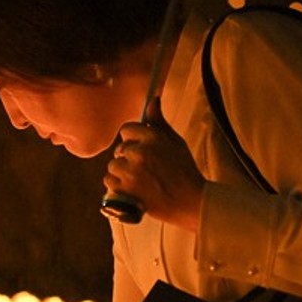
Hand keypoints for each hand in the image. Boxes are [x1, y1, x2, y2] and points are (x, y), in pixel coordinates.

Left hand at [104, 97, 205, 231]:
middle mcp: (140, 153)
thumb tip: (152, 100)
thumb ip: (159, 122)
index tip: (138, 148)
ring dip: (121, 173)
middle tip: (144, 169)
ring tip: (138, 181)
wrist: (191, 201)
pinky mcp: (125, 189)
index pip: (127, 129)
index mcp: (153, 138)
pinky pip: (109, 181)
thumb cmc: (185, 171)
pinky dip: (118, 186)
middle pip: (119, 149)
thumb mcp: (176, 142)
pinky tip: (132, 189)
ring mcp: (131, 172)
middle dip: (128, 158)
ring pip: (113, 165)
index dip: (131, 139)